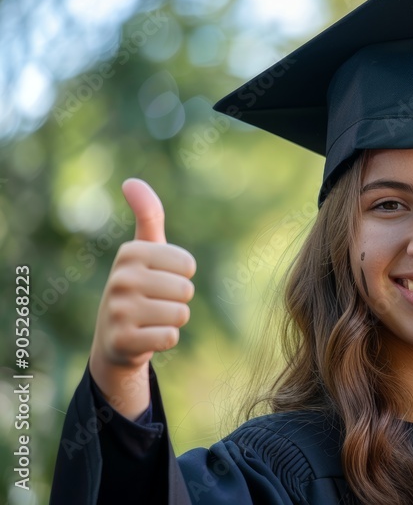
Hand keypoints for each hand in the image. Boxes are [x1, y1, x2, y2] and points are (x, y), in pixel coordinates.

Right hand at [88, 178, 195, 419]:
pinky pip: (170, 337)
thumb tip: (131, 182)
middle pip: (186, 290)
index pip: (188, 265)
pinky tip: (147, 336)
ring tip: (151, 318)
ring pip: (181, 314)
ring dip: (173, 320)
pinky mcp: (122, 341)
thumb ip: (148, 215)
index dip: (182, 275)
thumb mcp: (144, 250)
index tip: (159, 279)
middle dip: (179, 299)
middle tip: (155, 302)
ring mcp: (118, 311)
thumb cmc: (139, 286)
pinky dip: (165, 339)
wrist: (114, 338)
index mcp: (130, 252)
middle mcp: (120, 279)